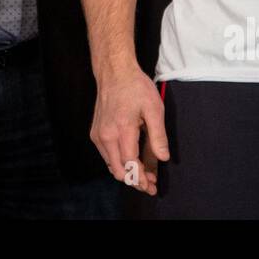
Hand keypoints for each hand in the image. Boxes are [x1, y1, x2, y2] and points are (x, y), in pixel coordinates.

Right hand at [91, 66, 169, 194]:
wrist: (114, 73)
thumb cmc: (135, 87)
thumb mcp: (154, 108)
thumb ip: (158, 135)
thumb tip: (163, 158)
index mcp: (122, 129)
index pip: (129, 163)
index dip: (141, 178)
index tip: (152, 186)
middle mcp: (105, 135)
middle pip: (118, 170)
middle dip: (134, 181)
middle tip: (151, 184)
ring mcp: (98, 135)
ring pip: (111, 165)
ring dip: (127, 174)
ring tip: (145, 175)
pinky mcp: (95, 133)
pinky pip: (107, 156)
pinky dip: (119, 163)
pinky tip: (132, 161)